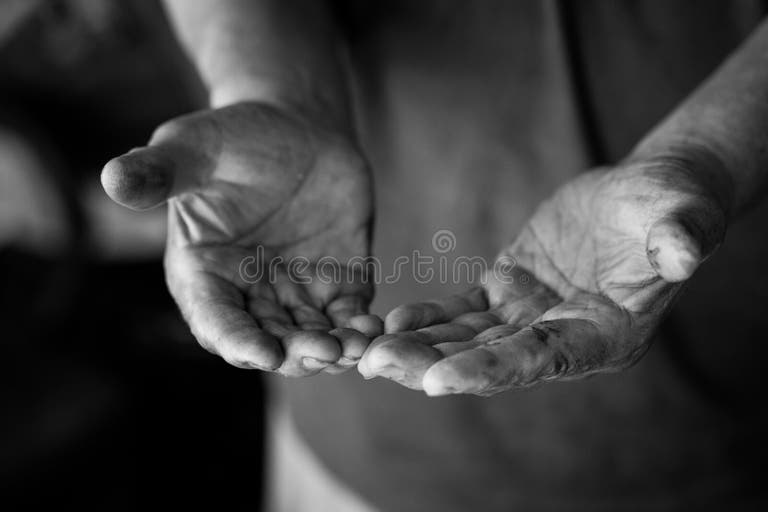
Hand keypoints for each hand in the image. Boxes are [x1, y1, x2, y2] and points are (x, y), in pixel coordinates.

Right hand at [102, 102, 380, 375]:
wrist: (297, 127)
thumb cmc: (234, 136)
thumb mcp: (192, 147)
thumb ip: (160, 170)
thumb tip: (112, 180)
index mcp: (203, 272)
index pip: (215, 320)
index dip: (237, 340)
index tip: (262, 353)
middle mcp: (247, 293)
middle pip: (268, 339)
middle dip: (294, 352)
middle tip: (322, 352)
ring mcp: (295, 292)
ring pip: (310, 337)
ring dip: (331, 349)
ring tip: (353, 348)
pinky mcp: (337, 283)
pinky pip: (348, 317)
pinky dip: (359, 329)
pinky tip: (373, 331)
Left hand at [358, 157, 727, 394]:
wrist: (644, 195)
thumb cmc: (670, 205)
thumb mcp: (681, 216)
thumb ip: (680, 236)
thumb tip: (683, 252)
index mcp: (601, 335)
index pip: (539, 359)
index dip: (489, 369)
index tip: (437, 381)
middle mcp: (561, 336)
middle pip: (489, 360)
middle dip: (432, 364)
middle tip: (375, 365)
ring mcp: (531, 317)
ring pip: (467, 340)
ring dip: (419, 347)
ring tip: (368, 351)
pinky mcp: (509, 291)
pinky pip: (463, 312)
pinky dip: (430, 318)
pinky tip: (393, 319)